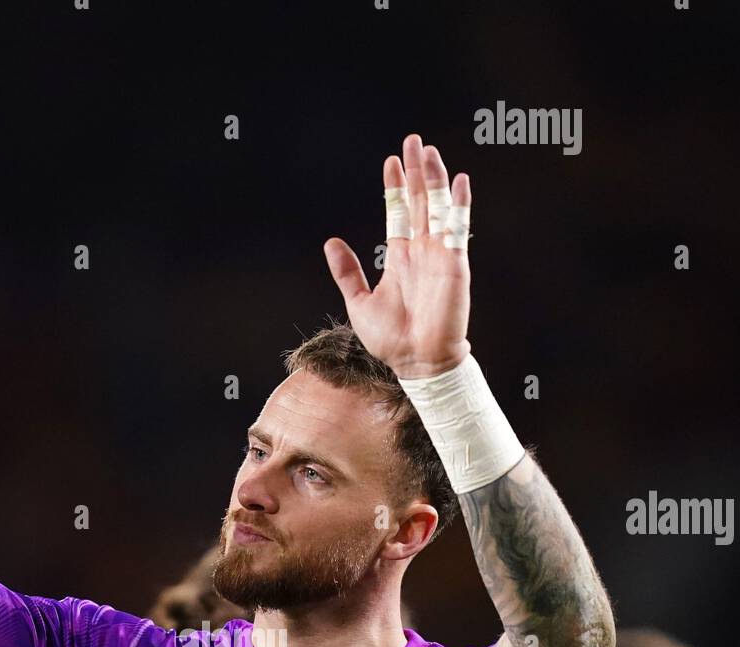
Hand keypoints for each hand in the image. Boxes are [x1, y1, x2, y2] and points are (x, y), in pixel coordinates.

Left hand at [324, 132, 470, 378]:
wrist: (417, 362)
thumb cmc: (391, 340)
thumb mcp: (360, 302)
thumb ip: (348, 272)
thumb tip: (331, 242)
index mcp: (400, 258)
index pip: (398, 213)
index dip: (395, 188)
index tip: (391, 162)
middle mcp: (421, 251)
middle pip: (419, 201)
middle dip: (415, 171)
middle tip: (412, 141)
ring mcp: (439, 254)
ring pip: (438, 207)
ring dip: (434, 178)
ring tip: (428, 151)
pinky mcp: (454, 263)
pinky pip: (458, 228)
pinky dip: (459, 204)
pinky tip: (459, 180)